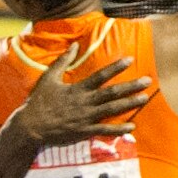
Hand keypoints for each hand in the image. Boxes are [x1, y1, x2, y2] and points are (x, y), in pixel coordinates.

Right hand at [13, 52, 152, 146]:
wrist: (30, 126)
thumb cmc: (38, 102)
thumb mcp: (48, 78)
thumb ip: (62, 61)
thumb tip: (73, 45)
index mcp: (77, 89)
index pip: (100, 76)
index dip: (116, 67)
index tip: (130, 60)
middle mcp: (84, 102)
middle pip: (112, 93)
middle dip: (131, 86)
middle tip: (147, 81)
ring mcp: (85, 118)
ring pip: (112, 110)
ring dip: (129, 104)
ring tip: (144, 98)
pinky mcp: (83, 132)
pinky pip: (104, 130)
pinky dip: (118, 129)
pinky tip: (132, 126)